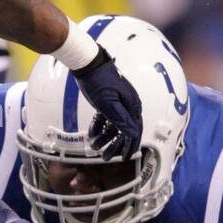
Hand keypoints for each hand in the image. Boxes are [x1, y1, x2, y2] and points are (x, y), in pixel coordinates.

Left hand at [74, 45, 141, 159]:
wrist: (88, 64)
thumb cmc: (99, 82)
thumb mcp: (109, 104)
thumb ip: (122, 120)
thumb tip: (134, 134)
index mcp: (132, 106)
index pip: (135, 131)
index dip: (130, 146)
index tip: (125, 158)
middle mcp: (128, 105)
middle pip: (124, 130)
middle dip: (114, 145)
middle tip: (105, 158)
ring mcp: (118, 103)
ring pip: (113, 125)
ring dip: (104, 137)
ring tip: (94, 146)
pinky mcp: (107, 100)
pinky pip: (105, 118)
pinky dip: (98, 126)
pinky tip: (91, 134)